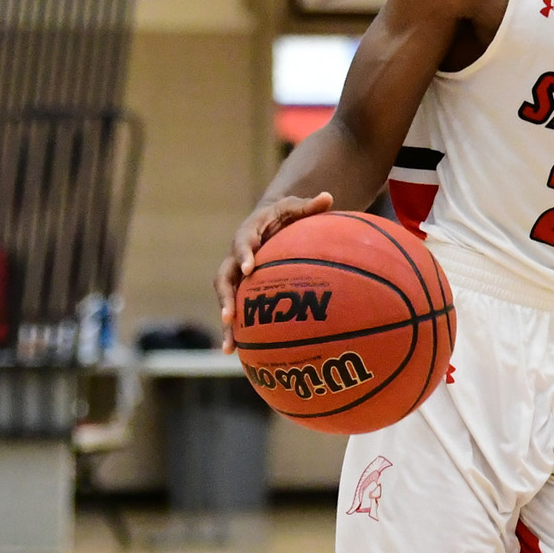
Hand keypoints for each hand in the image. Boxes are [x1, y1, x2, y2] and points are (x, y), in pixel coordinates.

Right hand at [214, 192, 333, 351]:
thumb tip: (329, 196)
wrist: (268, 222)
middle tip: (228, 317)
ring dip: (226, 324)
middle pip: (224, 279)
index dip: (244, 255)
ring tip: (228, 348)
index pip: (242, 243)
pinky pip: (236, 310)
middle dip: (225, 299)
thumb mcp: (296, 207)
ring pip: (226, 300)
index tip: (249, 268)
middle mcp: (236, 257)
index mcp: (248, 234)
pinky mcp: (241, 290)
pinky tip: (239, 355)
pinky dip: (236, 331)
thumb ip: (310, 206)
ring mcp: (236, 275)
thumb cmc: (285, 215)